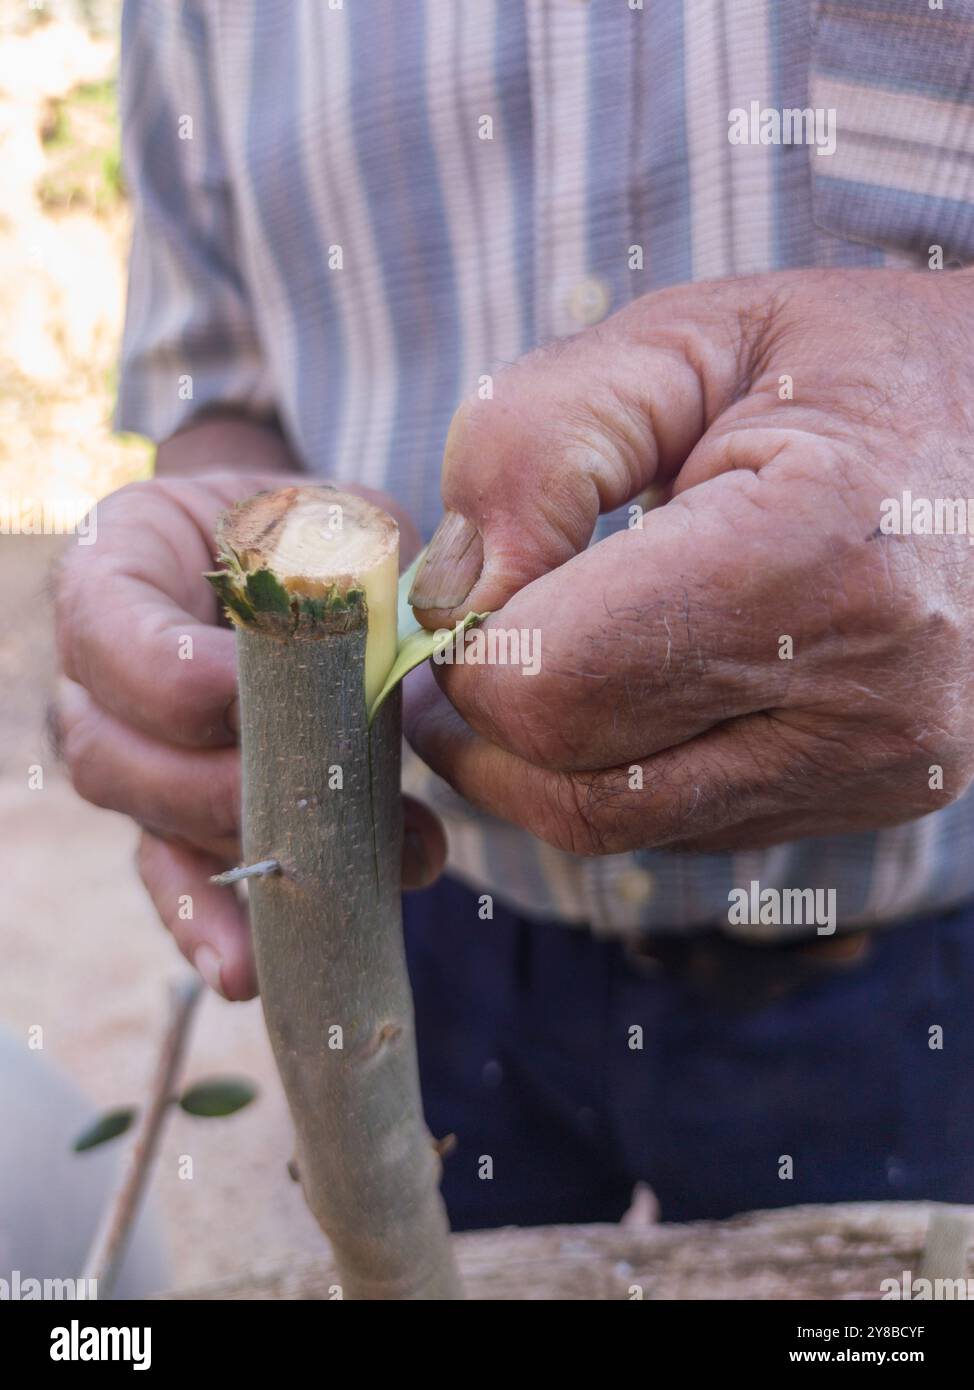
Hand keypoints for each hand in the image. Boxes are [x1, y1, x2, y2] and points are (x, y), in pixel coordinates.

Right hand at [53, 469, 440, 998]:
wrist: (277, 545)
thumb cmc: (302, 524)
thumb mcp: (329, 518)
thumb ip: (353, 575)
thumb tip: (409, 680)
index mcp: (113, 569)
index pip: (119, 642)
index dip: (192, 686)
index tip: (281, 703)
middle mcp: (93, 673)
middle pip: (122, 759)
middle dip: (230, 793)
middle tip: (330, 807)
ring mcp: (125, 750)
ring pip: (150, 827)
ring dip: (245, 868)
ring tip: (338, 896)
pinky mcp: (170, 813)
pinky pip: (173, 874)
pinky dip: (212, 922)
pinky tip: (246, 970)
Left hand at [407, 268, 973, 854]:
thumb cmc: (850, 367)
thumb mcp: (685, 341)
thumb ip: (535, 447)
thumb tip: (447, 598)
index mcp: (816, 554)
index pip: (555, 687)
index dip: (467, 650)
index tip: (463, 591)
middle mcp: (867, 698)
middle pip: (575, 784)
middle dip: (487, 719)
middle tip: (466, 639)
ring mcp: (880, 766)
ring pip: (623, 828)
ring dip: (541, 761)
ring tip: (527, 661)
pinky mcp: (878, 795)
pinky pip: (687, 822)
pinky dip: (622, 768)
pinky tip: (635, 685)